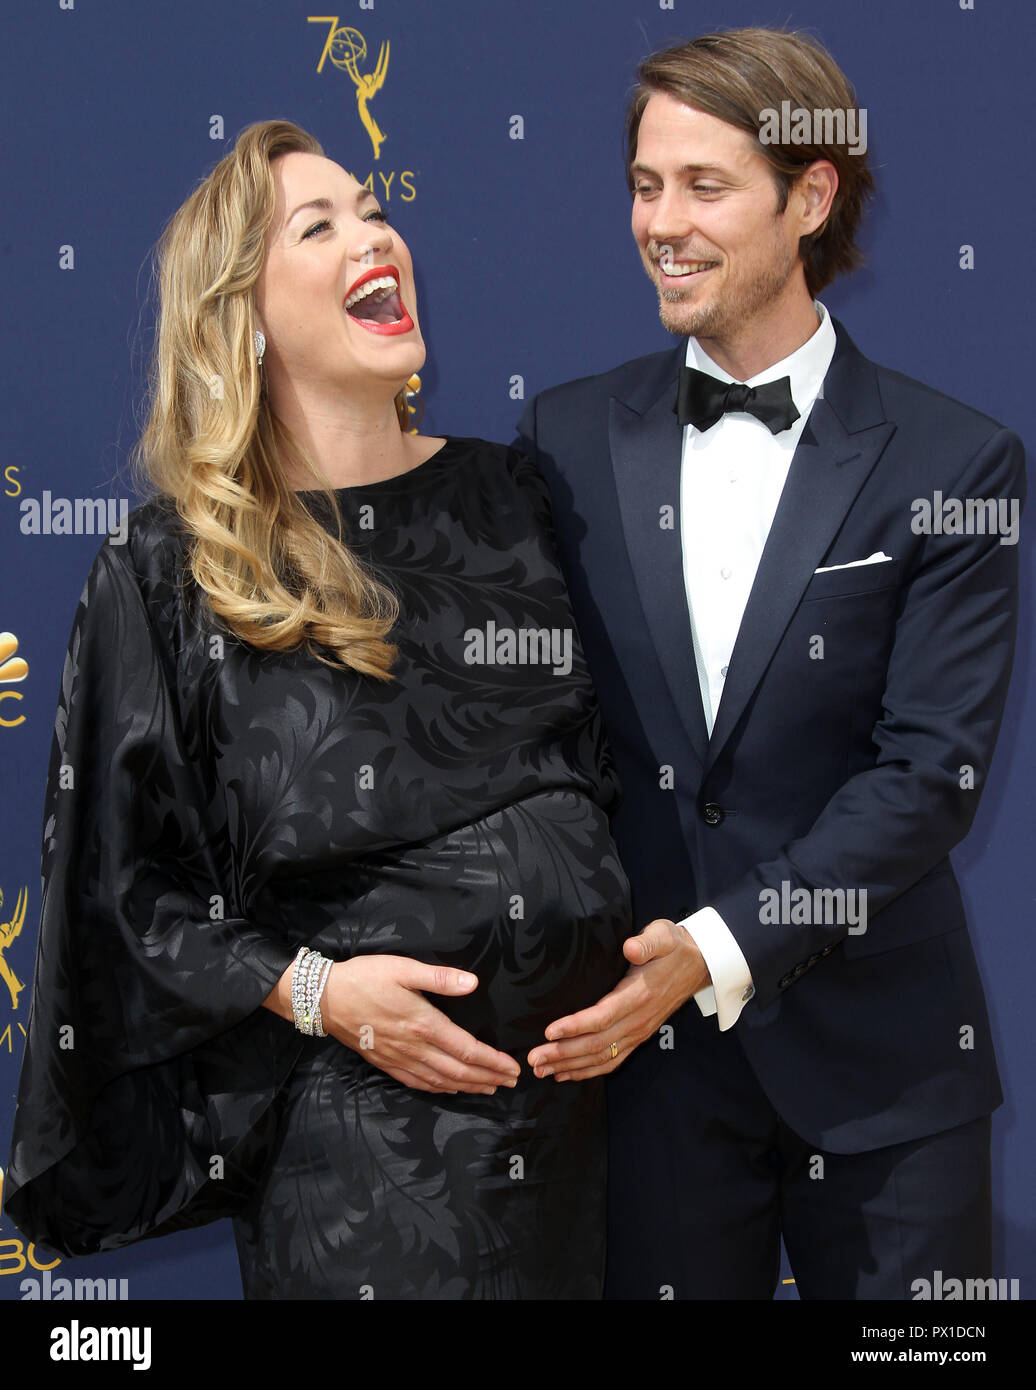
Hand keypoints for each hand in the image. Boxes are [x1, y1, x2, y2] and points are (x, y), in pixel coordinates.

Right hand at [321, 956, 521, 1094]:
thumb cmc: (365, 978)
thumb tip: (473, 983)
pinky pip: (417, 1083)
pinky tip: (448, 1089)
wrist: (323, 999)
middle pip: (459, 1071)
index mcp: (423, 1024)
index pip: (467, 1050)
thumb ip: (439, 978)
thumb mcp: (403, 969)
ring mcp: (399, 1059)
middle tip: (511, 1082)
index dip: (493, 1061)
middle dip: (488, 1078)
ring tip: (490, 1088)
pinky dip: (439, 1089)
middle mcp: (414, 1048)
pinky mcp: (385, 1063)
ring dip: (468, 1087)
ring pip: (440, 1081)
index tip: (512, 1067)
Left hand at [527, 919, 709, 1080]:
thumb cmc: (674, 947)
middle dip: (563, 1053)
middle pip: (596, 1043)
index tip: (549, 1031)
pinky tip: (566, 1074)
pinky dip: (588, 1071)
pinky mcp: (638, 1036)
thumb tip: (630, 948)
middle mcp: (638, 1020)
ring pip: (601, 1056)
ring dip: (570, 1065)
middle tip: (534, 1060)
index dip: (575, 1026)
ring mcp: (638, 1031)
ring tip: (541, 1070)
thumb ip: (647, 942)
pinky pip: (612, 1060)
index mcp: (639, 995)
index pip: (602, 1016)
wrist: (699, 964)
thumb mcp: (663, 935)